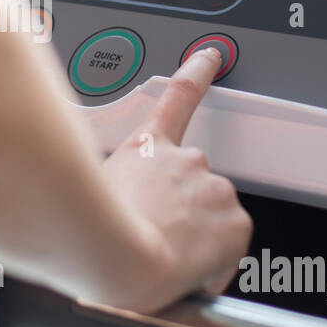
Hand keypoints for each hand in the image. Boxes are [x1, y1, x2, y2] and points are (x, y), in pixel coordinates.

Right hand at [101, 48, 251, 311]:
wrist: (120, 262)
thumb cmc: (95, 236)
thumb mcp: (90, 189)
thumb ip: (113, 182)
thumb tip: (112, 199)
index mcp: (147, 148)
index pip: (179, 97)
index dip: (197, 72)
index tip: (210, 56)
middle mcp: (186, 160)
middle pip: (192, 184)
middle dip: (180, 209)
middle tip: (155, 235)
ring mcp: (214, 188)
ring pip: (212, 215)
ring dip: (196, 235)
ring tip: (167, 256)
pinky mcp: (236, 222)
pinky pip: (230, 245)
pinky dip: (217, 261)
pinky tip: (192, 270)